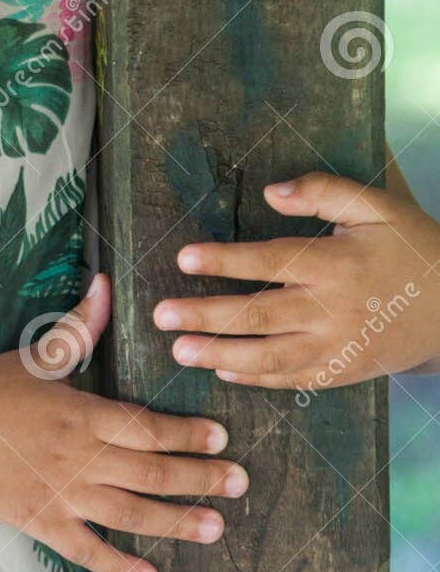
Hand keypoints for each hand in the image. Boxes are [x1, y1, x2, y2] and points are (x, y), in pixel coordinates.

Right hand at [0, 272, 249, 571]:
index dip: (189, 434)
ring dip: (177, 522)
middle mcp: (79, 457)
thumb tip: (104, 284)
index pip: (147, 427)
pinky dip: (120, 566)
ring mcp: (61, 495)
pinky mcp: (41, 523)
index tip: (223, 437)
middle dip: (201, 478)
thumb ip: (78, 327)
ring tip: (216, 527)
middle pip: (151, 472)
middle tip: (241, 483)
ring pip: (130, 514)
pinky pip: (88, 550)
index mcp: (81, 413)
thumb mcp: (35, 356)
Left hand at [152, 168, 439, 389]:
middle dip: (206, 316)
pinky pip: (293, 380)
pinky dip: (257, 379)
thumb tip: (270, 192)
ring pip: (270, 356)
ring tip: (179, 351)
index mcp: (334, 264)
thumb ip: (323, 192)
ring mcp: (336, 347)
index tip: (184, 258)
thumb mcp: (377, 206)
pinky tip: (223, 371)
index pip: (269, 262)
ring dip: (221, 354)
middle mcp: (331, 310)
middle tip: (162, 316)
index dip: (225, 261)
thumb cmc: (410, 248)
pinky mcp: (342, 372)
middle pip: (259, 315)